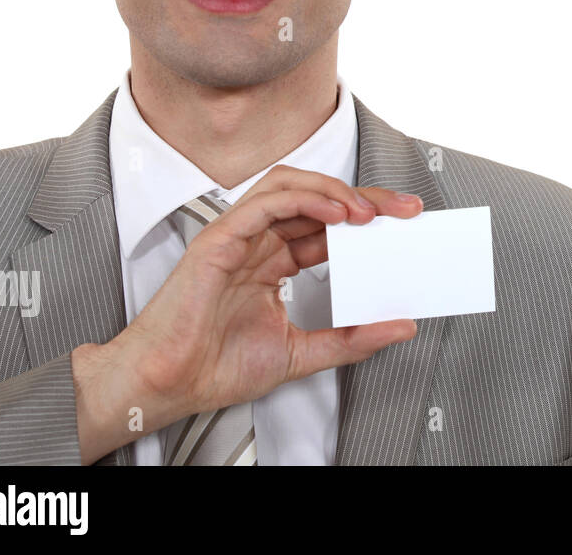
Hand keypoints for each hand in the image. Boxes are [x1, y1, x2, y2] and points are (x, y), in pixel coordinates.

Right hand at [73, 165, 422, 462]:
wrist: (166, 385)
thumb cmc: (213, 367)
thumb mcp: (301, 353)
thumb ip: (351, 339)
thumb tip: (400, 326)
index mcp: (274, 261)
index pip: (328, 224)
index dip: (368, 218)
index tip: (406, 224)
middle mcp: (258, 242)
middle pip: (317, 198)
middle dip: (365, 198)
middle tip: (404, 209)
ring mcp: (238, 236)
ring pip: (291, 186)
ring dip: (336, 191)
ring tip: (370, 212)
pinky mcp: (220, 238)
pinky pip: (266, 202)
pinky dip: (305, 198)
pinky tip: (335, 211)